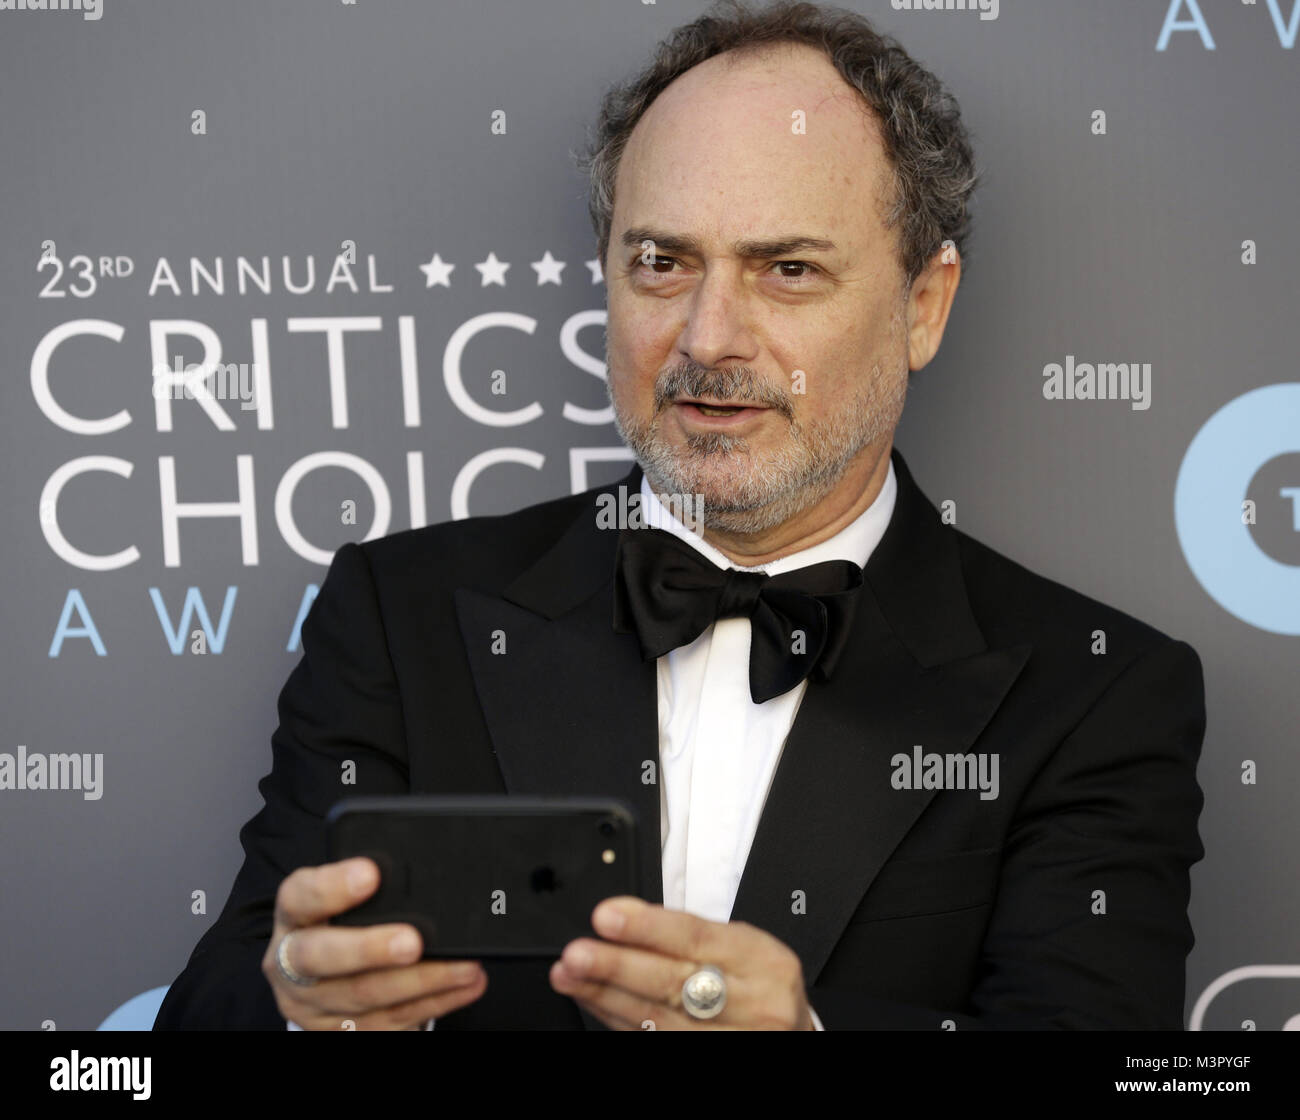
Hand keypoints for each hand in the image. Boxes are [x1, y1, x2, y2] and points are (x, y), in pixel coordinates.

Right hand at [261, 856, 487, 1029]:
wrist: (316, 975)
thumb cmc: (343, 918)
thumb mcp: (343, 894)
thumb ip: (372, 884)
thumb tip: (425, 872)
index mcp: (293, 914)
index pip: (300, 897)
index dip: (332, 886)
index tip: (371, 874)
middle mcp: (291, 962)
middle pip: (321, 957)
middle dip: (371, 949)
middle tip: (414, 942)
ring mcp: (313, 1004)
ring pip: (363, 998)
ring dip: (421, 983)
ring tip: (465, 967)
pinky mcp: (338, 1031)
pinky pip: (387, 1023)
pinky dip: (430, 1004)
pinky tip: (460, 989)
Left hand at [549, 896, 813, 1029]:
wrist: (788, 1033)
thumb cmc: (758, 984)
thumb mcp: (741, 947)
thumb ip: (687, 933)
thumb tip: (622, 915)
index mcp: (764, 962)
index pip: (697, 939)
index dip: (647, 928)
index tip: (606, 917)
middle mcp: (756, 1005)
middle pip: (675, 983)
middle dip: (617, 967)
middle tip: (577, 953)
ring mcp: (736, 1041)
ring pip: (659, 1020)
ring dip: (606, 997)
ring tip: (570, 976)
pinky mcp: (711, 1062)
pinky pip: (656, 1042)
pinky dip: (618, 1020)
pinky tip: (595, 1001)